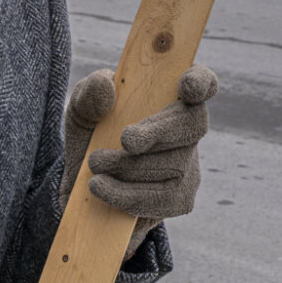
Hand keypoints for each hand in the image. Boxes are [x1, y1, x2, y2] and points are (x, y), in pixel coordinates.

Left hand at [60, 64, 217, 235]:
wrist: (79, 191)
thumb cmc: (90, 139)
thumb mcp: (81, 112)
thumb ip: (89, 94)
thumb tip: (106, 85)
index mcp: (169, 97)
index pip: (202, 83)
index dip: (201, 81)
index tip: (187, 86)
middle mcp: (186, 130)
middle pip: (193, 124)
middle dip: (160, 131)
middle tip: (126, 139)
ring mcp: (188, 167)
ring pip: (175, 165)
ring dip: (129, 166)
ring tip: (95, 163)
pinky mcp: (179, 201)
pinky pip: (161, 199)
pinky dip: (125, 194)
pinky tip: (100, 187)